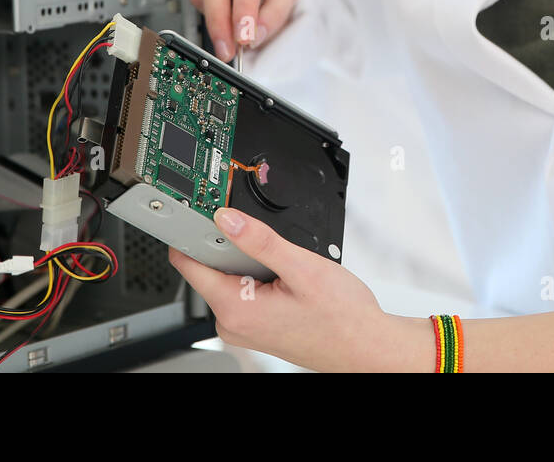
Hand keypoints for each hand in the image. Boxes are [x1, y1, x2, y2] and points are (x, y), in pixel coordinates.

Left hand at [169, 207, 422, 370]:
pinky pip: (243, 290)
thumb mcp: (301, 267)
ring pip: (229, 277)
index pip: (188, 262)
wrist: (365, 347)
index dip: (190, 230)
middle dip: (230, 244)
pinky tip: (286, 278)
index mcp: (235, 308)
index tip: (200, 207)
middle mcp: (232, 322)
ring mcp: (243, 327)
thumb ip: (260, 241)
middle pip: (209, 267)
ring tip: (283, 263)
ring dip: (249, 260)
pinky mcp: (255, 325)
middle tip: (262, 234)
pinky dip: (258, 275)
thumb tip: (226, 218)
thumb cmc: (342, 317)